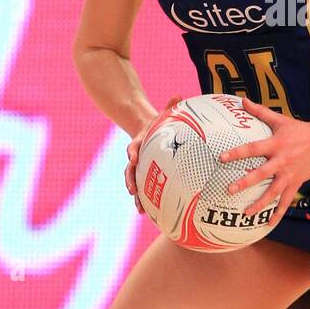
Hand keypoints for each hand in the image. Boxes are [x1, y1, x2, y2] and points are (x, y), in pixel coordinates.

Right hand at [124, 95, 186, 214]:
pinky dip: (146, 200)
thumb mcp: (164, 114)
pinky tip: (149, 213)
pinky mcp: (145, 174)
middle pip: (130, 170)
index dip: (132, 152)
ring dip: (136, 196)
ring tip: (140, 209)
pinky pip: (145, 188)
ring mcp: (139, 167)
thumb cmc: (159, 123)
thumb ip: (170, 106)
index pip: (132, 148)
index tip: (132, 157)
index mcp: (139, 143)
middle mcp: (136, 157)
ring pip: (135, 183)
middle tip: (132, 190)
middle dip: (130, 180)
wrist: (148, 130)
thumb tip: (179, 95)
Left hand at [217, 98, 309, 218]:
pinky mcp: (296, 183)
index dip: (236, 153)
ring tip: (246, 213)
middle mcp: (281, 161)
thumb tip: (242, 99)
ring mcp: (289, 174)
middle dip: (245, 182)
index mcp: (275, 145)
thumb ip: (260, 111)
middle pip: (260, 174)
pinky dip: (278, 212)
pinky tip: (268, 223)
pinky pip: (286, 200)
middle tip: (229, 190)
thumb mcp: (280, 120)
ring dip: (260, 204)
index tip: (221, 158)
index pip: (252, 149)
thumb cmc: (299, 130)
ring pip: (273, 192)